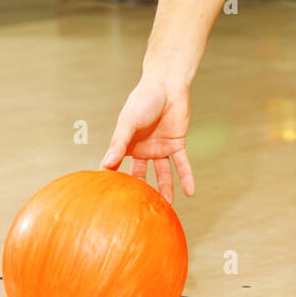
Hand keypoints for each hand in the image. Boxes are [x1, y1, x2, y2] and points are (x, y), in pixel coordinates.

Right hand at [99, 75, 193, 203]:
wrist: (167, 85)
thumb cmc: (143, 100)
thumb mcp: (128, 122)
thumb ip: (119, 144)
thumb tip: (105, 165)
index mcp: (126, 144)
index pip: (118, 167)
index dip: (115, 182)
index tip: (109, 202)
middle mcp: (142, 149)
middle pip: (141, 175)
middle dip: (141, 191)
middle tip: (139, 211)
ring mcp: (160, 148)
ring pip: (163, 174)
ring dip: (166, 189)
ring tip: (167, 207)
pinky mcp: (177, 144)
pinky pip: (182, 164)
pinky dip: (187, 177)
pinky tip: (191, 192)